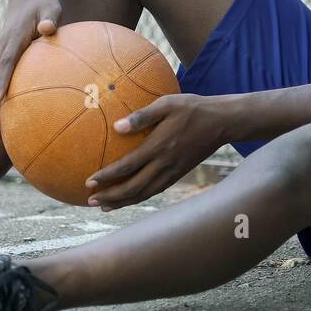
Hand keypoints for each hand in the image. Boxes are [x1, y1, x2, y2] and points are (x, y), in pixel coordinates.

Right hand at [0, 0, 62, 138]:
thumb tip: (48, 28)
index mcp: (13, 39)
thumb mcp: (50, 6)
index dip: (2, 82)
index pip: (6, 63)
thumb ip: (50, 18)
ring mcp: (1, 53)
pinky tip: (9, 116)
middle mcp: (3, 48)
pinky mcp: (5, 56)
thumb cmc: (43, 1)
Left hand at [85, 93, 226, 210]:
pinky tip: (129, 199)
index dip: (107, 176)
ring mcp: (173, 172)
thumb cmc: (192, 108)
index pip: (127, 166)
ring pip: (144, 193)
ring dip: (123, 202)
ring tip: (104, 206)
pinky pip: (155, 191)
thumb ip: (142, 116)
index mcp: (159, 146)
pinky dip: (139, 198)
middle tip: (91, 201)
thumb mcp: (167, 104)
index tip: (89, 182)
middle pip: (133, 187)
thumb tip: (116, 126)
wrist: (222, 122)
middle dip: (111, 196)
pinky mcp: (179, 174)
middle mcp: (165, 164)